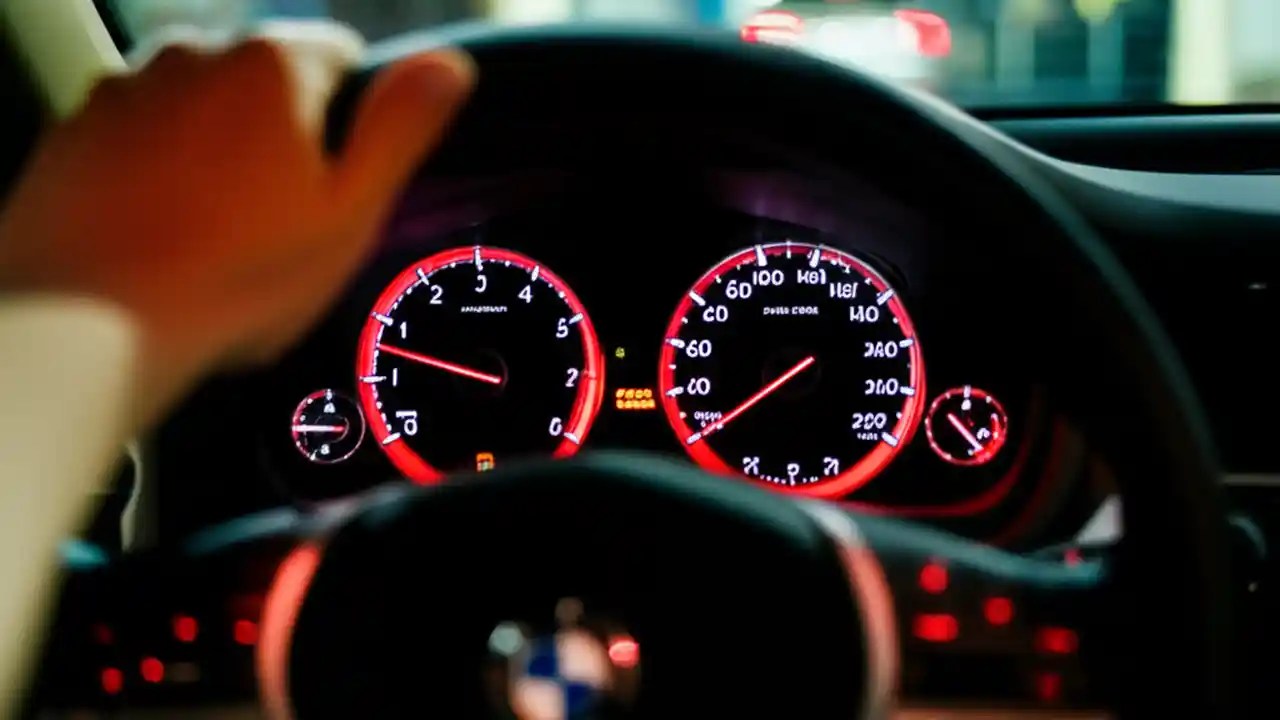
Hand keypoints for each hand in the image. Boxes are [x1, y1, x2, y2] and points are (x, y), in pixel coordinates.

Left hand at [0, 25, 474, 428]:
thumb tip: (449, 65)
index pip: (343, 55)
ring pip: (202, 106)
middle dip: (281, 134)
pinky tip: (165, 231)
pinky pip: (142, 135)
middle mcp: (196, 54)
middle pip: (267, 80)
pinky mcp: (78, 128)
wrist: (90, 324)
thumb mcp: (350, 212)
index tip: (335, 180)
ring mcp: (128, 88)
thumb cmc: (234, 277)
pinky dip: (157, 169)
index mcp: (275, 65)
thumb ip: (401, 127)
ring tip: (218, 233)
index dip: (352, 121)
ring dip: (218, 149)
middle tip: (280, 219)